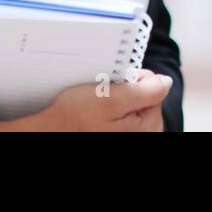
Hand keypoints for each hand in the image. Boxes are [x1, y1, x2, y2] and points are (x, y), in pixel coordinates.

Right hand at [0, 70, 172, 131]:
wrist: (46, 130)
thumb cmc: (72, 118)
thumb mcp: (109, 99)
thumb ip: (143, 91)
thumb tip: (165, 82)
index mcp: (147, 127)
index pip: (154, 88)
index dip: (134, 78)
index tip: (115, 81)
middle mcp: (141, 133)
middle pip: (144, 95)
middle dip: (125, 87)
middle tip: (102, 91)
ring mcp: (127, 133)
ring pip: (131, 101)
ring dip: (115, 94)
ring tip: (95, 99)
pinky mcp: (114, 131)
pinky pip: (119, 110)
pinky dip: (108, 103)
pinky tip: (93, 106)